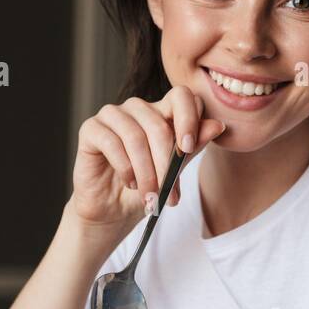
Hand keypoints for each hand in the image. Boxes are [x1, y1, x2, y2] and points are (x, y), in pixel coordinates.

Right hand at [72, 85, 224, 227]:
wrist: (113, 211)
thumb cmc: (145, 189)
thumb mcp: (174, 171)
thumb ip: (191, 147)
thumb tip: (217, 125)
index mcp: (162, 113)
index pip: (182, 97)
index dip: (189, 119)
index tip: (187, 150)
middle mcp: (138, 109)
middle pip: (158, 124)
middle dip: (166, 165)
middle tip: (169, 196)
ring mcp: (112, 115)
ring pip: (135, 136)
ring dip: (146, 172)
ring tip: (149, 196)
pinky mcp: (91, 129)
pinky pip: (111, 142)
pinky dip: (124, 167)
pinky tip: (129, 183)